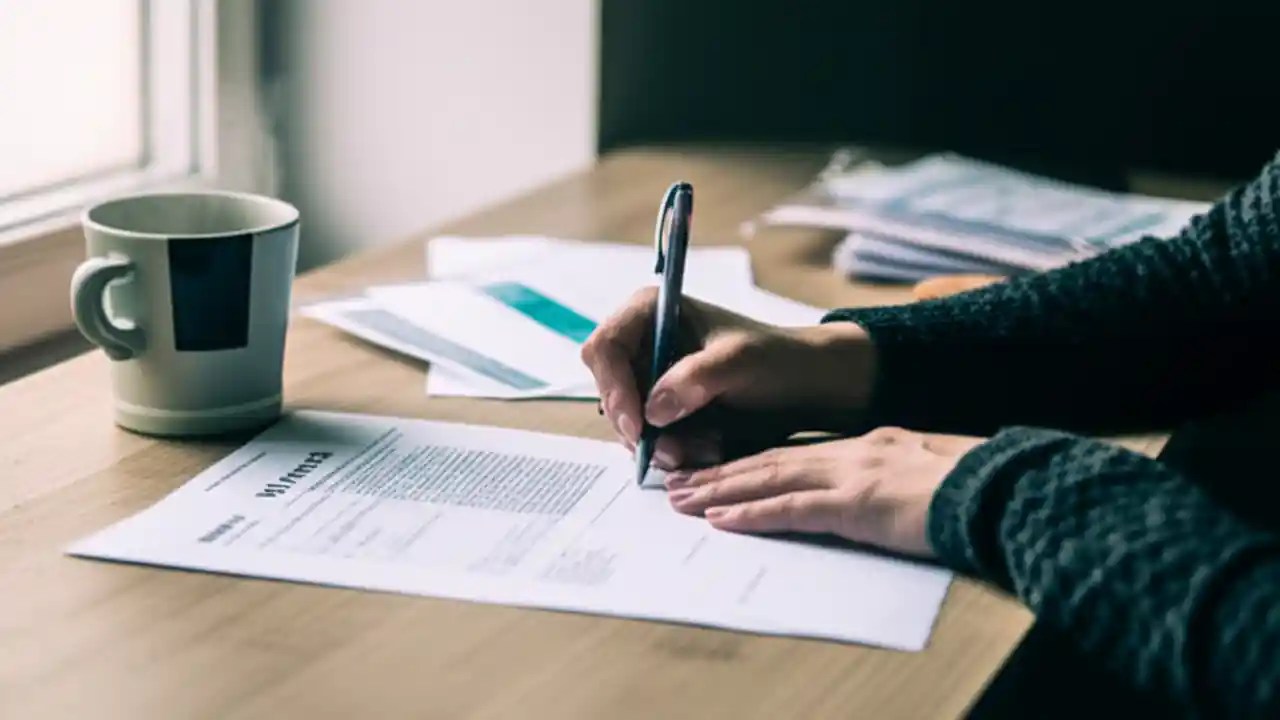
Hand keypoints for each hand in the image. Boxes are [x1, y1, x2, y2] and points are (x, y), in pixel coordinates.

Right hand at [580, 288, 875, 469]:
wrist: (802, 386)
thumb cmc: (774, 360)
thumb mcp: (739, 362)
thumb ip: (696, 377)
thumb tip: (653, 409)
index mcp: (650, 311)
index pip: (605, 347)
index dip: (614, 387)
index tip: (638, 426)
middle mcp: (641, 342)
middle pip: (609, 390)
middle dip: (638, 426)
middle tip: (672, 453)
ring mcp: (648, 377)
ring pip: (626, 421)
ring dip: (660, 443)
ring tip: (706, 449)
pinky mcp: (659, 407)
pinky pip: (646, 437)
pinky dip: (671, 450)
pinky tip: (705, 450)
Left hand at [664, 426, 985, 556]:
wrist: (1006, 488)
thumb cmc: (981, 484)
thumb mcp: (932, 469)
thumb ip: (899, 474)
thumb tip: (884, 491)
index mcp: (871, 443)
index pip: (797, 453)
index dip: (752, 462)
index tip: (719, 470)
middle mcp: (853, 452)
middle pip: (770, 460)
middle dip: (721, 473)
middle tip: (679, 483)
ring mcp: (852, 476)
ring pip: (769, 479)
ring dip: (721, 491)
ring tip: (681, 501)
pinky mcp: (856, 504)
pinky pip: (792, 509)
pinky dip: (752, 514)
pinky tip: (721, 520)